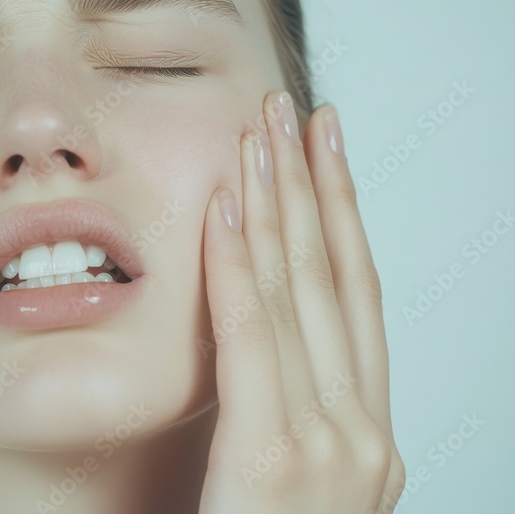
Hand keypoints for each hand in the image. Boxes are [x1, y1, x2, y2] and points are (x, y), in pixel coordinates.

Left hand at [197, 91, 404, 512]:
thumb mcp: (282, 483)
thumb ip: (283, 421)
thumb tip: (264, 362)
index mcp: (366, 436)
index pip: (355, 300)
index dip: (340, 219)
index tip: (319, 154)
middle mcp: (364, 434)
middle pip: (339, 281)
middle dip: (317, 188)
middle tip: (299, 114)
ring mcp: (333, 449)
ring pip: (302, 294)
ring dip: (279, 203)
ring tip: (263, 132)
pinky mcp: (277, 463)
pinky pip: (253, 339)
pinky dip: (237, 266)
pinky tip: (226, 205)